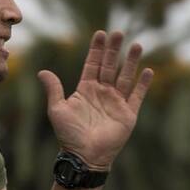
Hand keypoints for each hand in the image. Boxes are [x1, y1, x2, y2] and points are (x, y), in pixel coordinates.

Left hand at [37, 30, 153, 169]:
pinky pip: (137, 96)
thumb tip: (42, 72)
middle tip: (118, 32)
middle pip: (110, 66)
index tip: (100, 33)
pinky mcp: (128, 114)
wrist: (84, 156)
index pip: (93, 64)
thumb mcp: (57, 109)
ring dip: (131, 61)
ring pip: (125, 77)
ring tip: (137, 45)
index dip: (96, 50)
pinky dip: (143, 84)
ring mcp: (116, 103)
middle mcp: (103, 93)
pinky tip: (148, 70)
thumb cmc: (69, 135)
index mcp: (86, 89)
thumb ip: (53, 89)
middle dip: (114, 50)